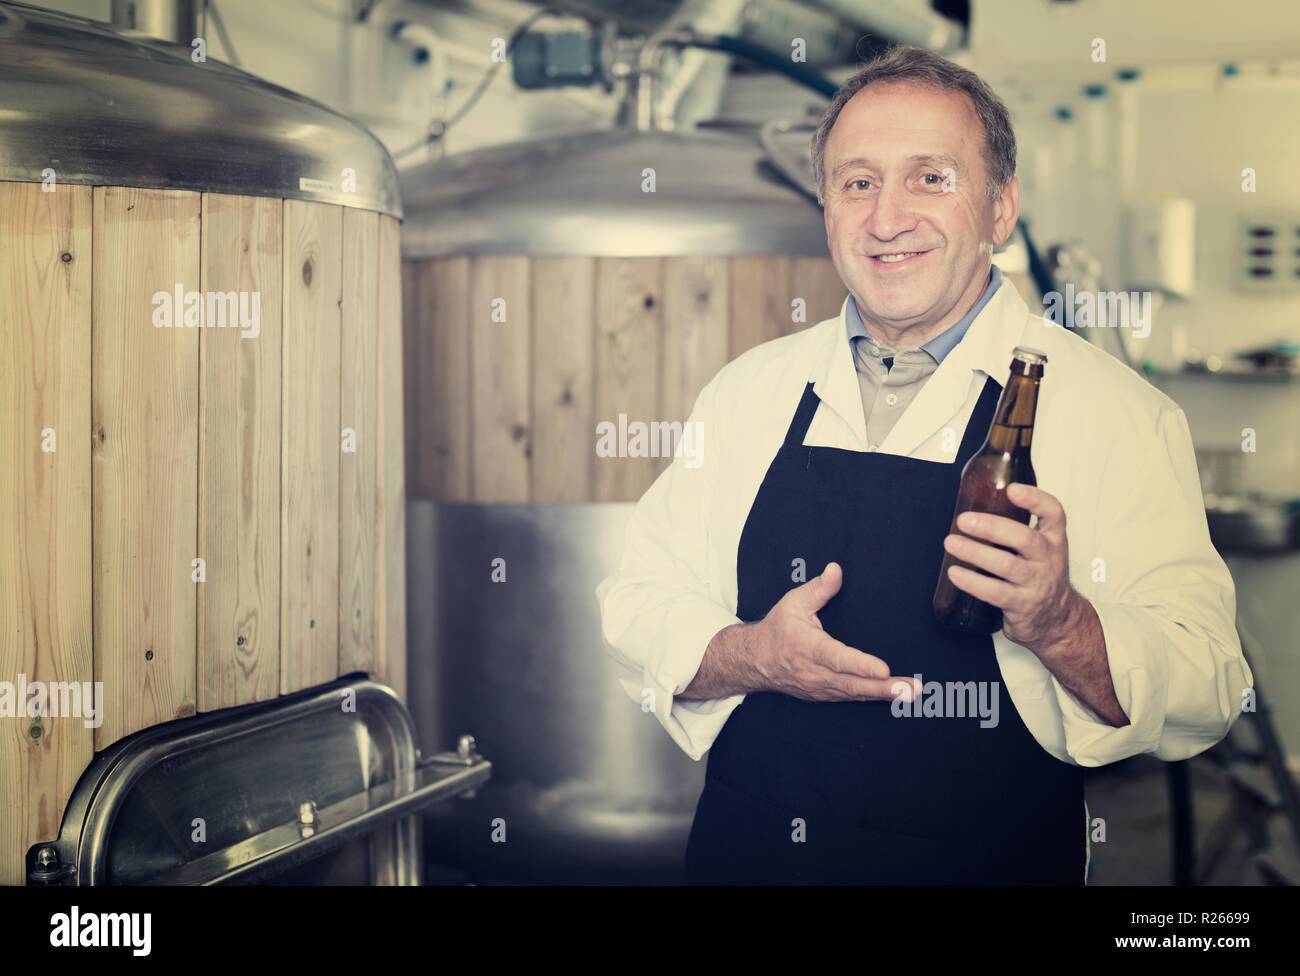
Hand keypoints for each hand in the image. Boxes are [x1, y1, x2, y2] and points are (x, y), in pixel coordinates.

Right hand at [751, 562, 920, 702]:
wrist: (756, 660)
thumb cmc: (778, 629)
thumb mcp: (794, 602)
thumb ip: (819, 588)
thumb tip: (836, 570)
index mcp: (809, 647)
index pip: (838, 658)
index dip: (861, 665)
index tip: (883, 669)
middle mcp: (815, 672)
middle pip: (853, 683)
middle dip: (885, 687)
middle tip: (911, 688)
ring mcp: (820, 687)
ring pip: (856, 694)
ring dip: (885, 695)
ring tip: (911, 693)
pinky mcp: (825, 695)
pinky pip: (852, 697)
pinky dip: (873, 698)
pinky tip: (895, 696)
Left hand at [941, 483, 1082, 652]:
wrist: (1056, 619)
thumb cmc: (1039, 576)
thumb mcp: (1040, 550)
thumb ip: (1016, 529)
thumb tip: (972, 507)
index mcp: (1053, 539)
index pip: (1054, 513)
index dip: (1035, 499)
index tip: (1012, 490)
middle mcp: (1048, 559)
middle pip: (1024, 538)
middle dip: (991, 527)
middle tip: (963, 520)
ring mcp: (1037, 583)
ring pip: (1006, 565)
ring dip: (975, 552)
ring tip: (951, 543)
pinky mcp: (1022, 605)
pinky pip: (995, 592)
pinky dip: (972, 582)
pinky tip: (955, 572)